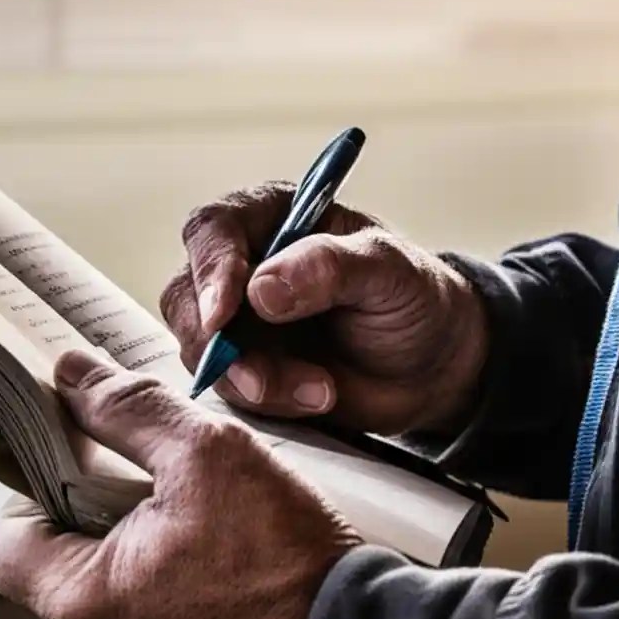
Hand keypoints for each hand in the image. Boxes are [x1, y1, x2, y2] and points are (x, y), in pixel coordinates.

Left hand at [0, 350, 361, 618]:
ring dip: (118, 522)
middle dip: (80, 499)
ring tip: (174, 497)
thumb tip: (68, 373)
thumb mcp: (207, 453)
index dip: (27, 489)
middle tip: (135, 468)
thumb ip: (128, 408)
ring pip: (87, 568)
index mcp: (84, 596)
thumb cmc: (287, 553)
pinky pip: (128, 588)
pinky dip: (148, 550)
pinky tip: (195, 528)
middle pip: (44, 553)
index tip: (74, 457)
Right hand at [161, 181, 487, 435]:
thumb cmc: (413, 299)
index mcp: (271, 216)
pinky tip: (318, 397)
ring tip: (321, 389)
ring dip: (253, 380)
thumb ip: (329, 267)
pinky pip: (226, 388)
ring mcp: (237, 321)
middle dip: (219, 343)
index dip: (210, 270)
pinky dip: (268, 402)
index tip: (224, 313)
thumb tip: (261, 288)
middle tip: (259, 379)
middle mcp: (242, 264)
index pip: (213, 229)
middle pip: (185, 295)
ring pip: (201, 349)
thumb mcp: (389, 270)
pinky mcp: (243, 368)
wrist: (432, 368)